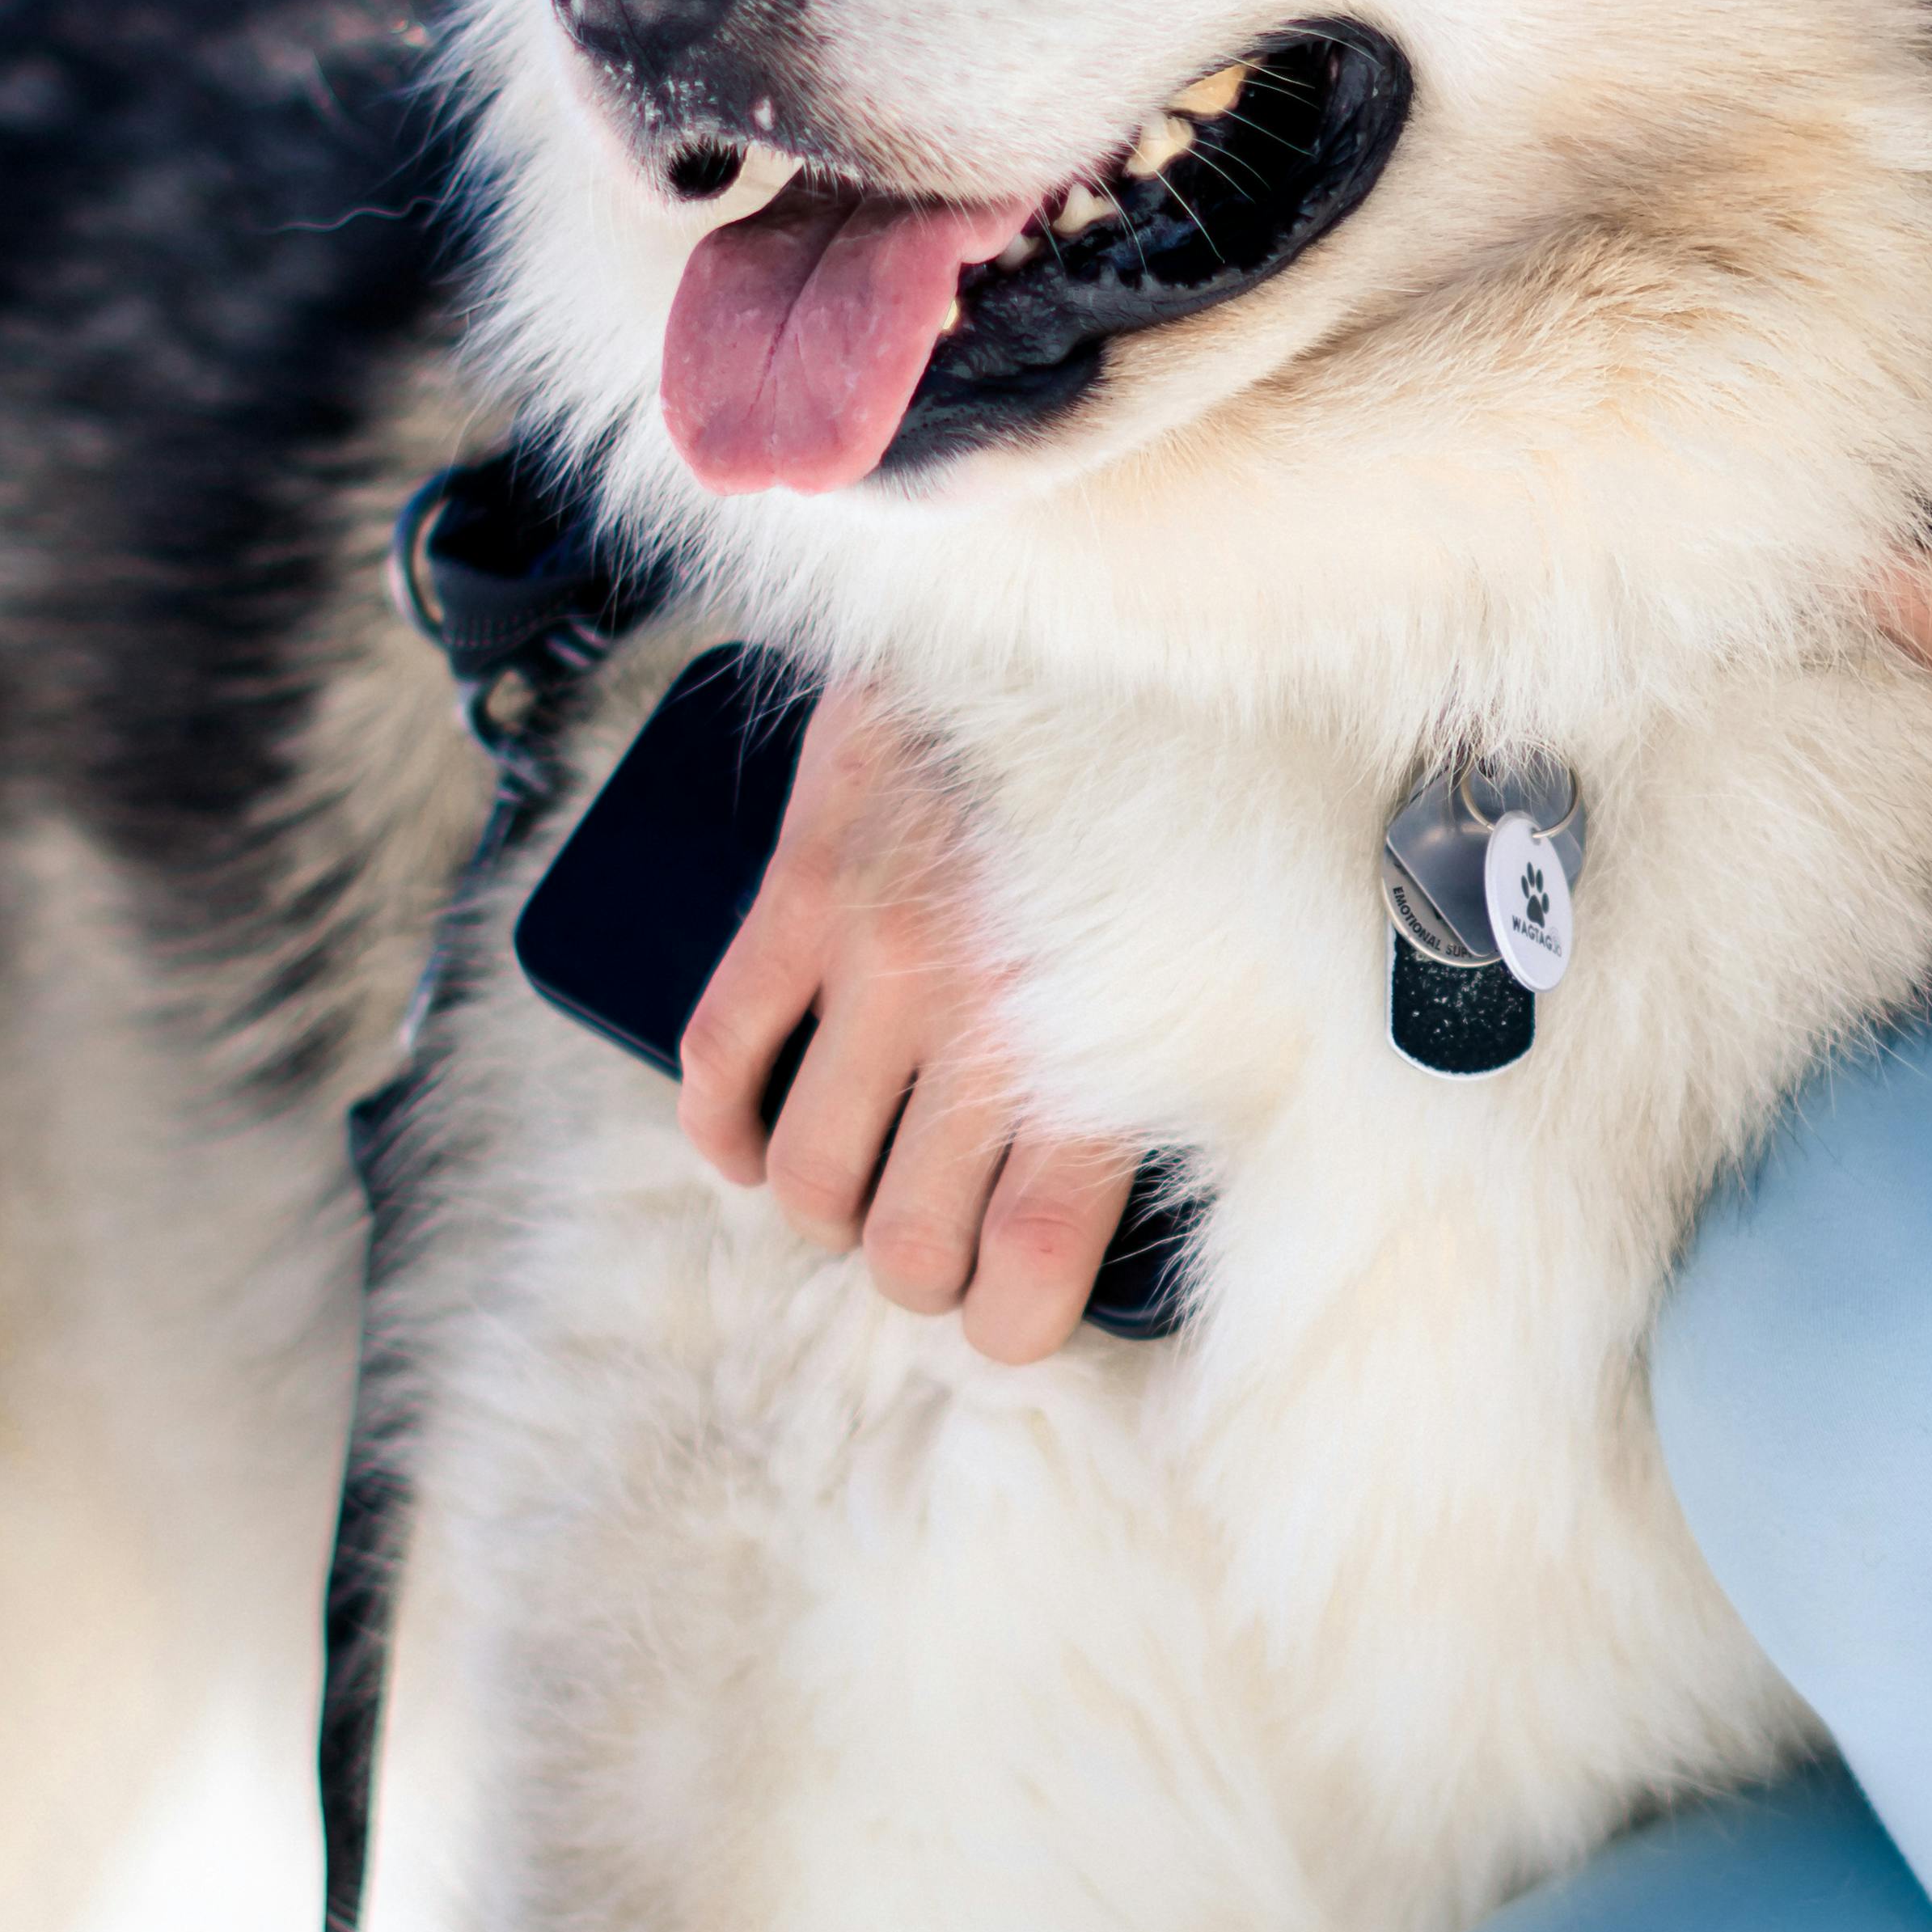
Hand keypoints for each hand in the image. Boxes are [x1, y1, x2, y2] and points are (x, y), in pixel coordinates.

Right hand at [671, 673, 1146, 1360]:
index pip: (1026, 1264)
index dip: (1008, 1325)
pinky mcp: (800, 891)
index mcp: (1105, 1042)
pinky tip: (751, 1135)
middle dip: (919, 1270)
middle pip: (907, 1247)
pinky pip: (717, 1057)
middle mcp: (987, 1016)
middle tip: (941, 1236)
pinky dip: (722, 1125)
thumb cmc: (1164, 784)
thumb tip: (1173, 1185)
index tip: (1015, 1308)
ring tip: (863, 1184)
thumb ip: (1185, 1052)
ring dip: (827, 1209)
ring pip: (807, 1180)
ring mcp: (881, 957)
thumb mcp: (1213, 933)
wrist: (1069, 606)